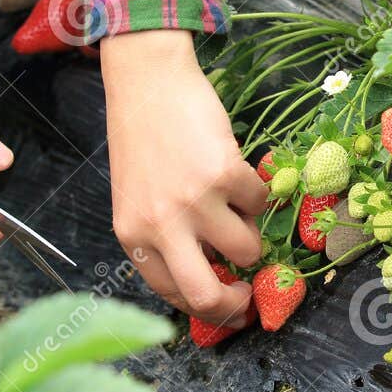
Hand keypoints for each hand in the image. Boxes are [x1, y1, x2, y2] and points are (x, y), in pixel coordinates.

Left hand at [101, 30, 265, 326]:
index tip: (231, 306)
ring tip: (237, 209)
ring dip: (251, 233)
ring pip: (246, 249)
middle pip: (206, 295)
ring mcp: (193, 201)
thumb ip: (165, 238)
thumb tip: (215, 273)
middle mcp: (159, 225)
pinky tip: (237, 175)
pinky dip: (257, 194)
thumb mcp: (139, 199)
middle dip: (236, 305)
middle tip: (250, 293)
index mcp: (133, 237)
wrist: (147, 83)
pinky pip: (259, 204)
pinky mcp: (224, 174)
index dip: (209, 308)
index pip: (173, 295)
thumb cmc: (143, 141)